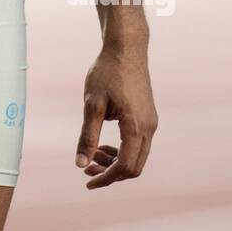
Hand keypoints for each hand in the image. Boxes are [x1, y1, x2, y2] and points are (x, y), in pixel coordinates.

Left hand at [75, 46, 157, 188]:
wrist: (126, 48)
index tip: (88, 181)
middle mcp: (149, 127)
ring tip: (92, 156)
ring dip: (116, 162)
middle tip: (86, 169)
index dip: (106, 179)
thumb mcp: (92, 105)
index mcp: (135, 126)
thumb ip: (87, 136)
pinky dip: (123, 150)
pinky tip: (103, 144)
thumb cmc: (107, 73)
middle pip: (134, 166)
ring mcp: (151, 122)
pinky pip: (139, 143)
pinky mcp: (148, 116)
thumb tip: (80, 164)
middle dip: (110, 173)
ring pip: (138, 156)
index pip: (124, 166)